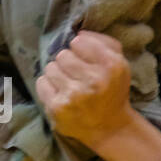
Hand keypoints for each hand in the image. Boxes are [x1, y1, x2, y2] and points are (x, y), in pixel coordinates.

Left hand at [36, 30, 134, 150]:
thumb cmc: (112, 91)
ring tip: (70, 86)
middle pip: (62, 54)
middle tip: (78, 76)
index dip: (81, 50)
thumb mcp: (119, 64)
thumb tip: (78, 32)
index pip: (79, 41)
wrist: (110, 128)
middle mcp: (94, 80)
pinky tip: (62, 95)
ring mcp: (74, 95)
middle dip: (68, 63)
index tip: (86, 61)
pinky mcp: (58, 107)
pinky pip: (41, 83)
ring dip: (57, 75)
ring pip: (50, 67)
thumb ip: (103, 42)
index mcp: (112, 66)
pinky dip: (49, 87)